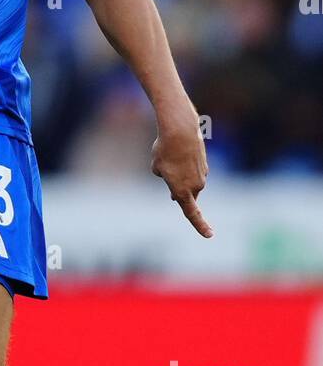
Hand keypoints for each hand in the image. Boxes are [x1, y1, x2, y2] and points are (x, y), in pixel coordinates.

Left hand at [151, 111, 212, 237]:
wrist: (180, 130)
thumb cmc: (165, 150)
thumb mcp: (156, 166)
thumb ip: (163, 175)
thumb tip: (173, 175)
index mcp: (182, 192)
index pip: (192, 214)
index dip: (200, 226)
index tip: (210, 235)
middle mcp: (195, 186)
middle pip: (186, 196)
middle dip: (178, 192)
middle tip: (168, 181)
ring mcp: (202, 175)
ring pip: (189, 181)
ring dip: (180, 174)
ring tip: (169, 157)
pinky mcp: (205, 164)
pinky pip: (193, 170)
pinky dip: (186, 164)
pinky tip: (178, 151)